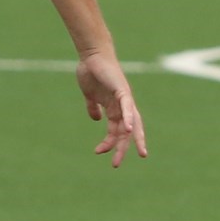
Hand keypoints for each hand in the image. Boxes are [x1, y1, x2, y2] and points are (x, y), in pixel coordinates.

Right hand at [76, 51, 146, 167]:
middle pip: (127, 132)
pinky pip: (127, 107)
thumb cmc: (92, 73)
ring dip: (127, 140)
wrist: (93, 56)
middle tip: (116, 164)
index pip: (118, 130)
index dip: (114, 143)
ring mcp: (124, 99)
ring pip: (129, 124)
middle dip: (123, 148)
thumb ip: (94, 107)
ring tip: (123, 154)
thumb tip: (96, 119)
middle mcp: (123, 106)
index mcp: (115, 109)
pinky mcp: (122, 91)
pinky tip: (128, 130)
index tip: (105, 155)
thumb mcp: (90, 95)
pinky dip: (128, 119)